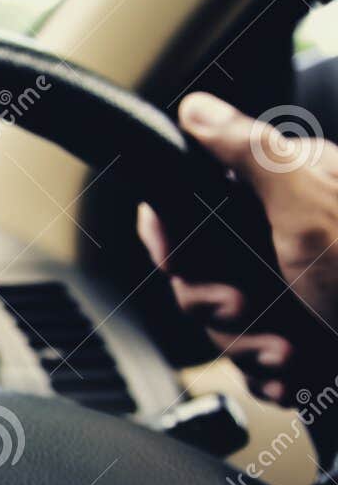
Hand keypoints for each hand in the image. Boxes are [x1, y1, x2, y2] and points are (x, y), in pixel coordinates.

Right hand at [137, 91, 337, 405]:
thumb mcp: (310, 198)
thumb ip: (247, 150)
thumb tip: (198, 108)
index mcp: (281, 193)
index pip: (188, 211)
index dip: (174, 242)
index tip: (185, 262)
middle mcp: (285, 239)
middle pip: (199, 276)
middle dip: (218, 306)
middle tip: (246, 307)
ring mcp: (297, 292)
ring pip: (227, 327)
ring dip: (250, 349)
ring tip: (290, 352)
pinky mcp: (310, 338)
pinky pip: (259, 365)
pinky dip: (275, 376)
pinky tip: (298, 372)